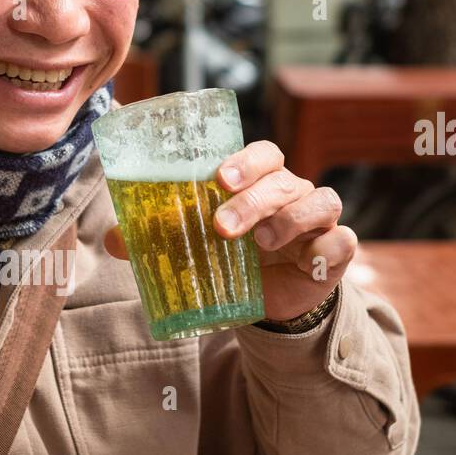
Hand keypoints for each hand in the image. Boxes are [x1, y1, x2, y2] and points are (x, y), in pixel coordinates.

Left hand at [103, 140, 355, 322]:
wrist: (270, 300)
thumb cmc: (232, 257)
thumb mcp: (197, 246)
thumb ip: (160, 238)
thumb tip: (114, 240)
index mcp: (259, 181)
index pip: (263, 154)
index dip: (245, 160)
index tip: (218, 178)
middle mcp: (292, 192)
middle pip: (283, 179)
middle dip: (254, 199)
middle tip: (223, 227)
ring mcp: (317, 220)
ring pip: (318, 201)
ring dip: (289, 219)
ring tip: (261, 244)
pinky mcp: (334, 250)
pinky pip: (341, 240)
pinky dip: (329, 246)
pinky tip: (310, 258)